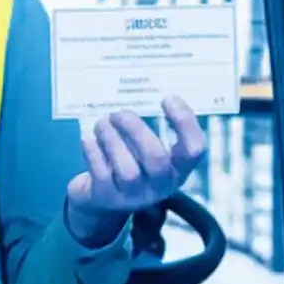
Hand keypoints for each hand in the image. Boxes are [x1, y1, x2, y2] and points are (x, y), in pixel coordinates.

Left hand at [67, 96, 206, 218]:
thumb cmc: (129, 160)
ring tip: (102, 122)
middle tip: (119, 113)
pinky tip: (89, 139)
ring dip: (112, 140)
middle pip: (156, 159)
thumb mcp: (146, 148)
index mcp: (177, 168)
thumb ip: (150, 125)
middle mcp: (161, 185)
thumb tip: (142, 86)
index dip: (185, 122)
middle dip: (136, 130)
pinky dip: (94, 152)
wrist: (101, 197)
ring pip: (127, 170)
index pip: (194, 149)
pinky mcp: (107, 198)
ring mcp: (134, 196)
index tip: (167, 98)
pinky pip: (102, 175)